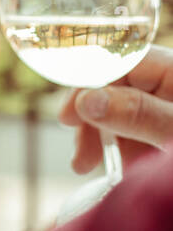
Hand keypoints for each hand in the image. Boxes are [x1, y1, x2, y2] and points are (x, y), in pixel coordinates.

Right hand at [59, 45, 172, 173]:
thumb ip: (137, 114)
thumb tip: (85, 99)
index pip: (120, 63)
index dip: (87, 85)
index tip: (67, 117)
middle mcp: (168, 85)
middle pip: (114, 88)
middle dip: (89, 118)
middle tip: (77, 151)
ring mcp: (165, 108)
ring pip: (119, 112)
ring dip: (98, 138)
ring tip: (86, 166)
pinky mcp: (164, 130)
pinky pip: (133, 131)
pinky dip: (118, 148)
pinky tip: (111, 166)